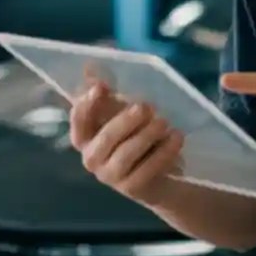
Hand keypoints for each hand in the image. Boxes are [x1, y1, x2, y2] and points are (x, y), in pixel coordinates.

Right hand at [69, 80, 185, 206]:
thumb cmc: (136, 138)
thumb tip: (90, 66)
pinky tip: (177, 137)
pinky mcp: (133, 189)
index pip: (79, 123)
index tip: (100, 87)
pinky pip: (147, 170)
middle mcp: (93, 160)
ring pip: (125, 155)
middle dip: (125, 121)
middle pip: (105, 139)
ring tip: (164, 121)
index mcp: (86, 139)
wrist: (160, 176)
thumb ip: (108, 95)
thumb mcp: (124, 114)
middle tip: (145, 106)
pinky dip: (163, 152)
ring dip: (146, 136)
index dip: (86, 106)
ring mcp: (112, 177)